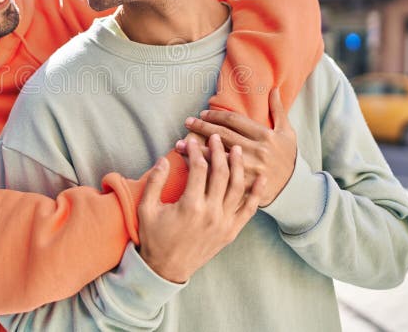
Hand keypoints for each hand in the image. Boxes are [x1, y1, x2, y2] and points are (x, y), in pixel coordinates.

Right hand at [137, 134, 264, 283]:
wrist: (166, 269)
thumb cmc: (154, 238)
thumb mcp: (146, 209)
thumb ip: (155, 182)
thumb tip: (164, 158)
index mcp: (190, 205)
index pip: (199, 168)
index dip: (196, 150)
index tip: (192, 140)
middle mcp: (211, 213)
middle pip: (221, 173)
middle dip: (218, 151)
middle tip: (216, 138)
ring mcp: (224, 223)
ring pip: (237, 187)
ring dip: (238, 166)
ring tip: (236, 149)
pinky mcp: (231, 232)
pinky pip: (249, 210)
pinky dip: (256, 193)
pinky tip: (261, 178)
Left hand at [177, 88, 296, 207]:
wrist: (295, 187)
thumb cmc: (288, 157)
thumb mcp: (288, 132)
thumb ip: (278, 110)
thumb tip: (273, 88)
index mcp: (265, 135)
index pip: (235, 121)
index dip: (216, 116)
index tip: (202, 114)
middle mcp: (257, 151)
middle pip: (223, 136)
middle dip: (202, 128)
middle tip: (187, 122)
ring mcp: (251, 169)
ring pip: (219, 157)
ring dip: (197, 150)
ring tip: (179, 144)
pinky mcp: (246, 185)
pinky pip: (221, 177)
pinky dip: (205, 171)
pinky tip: (190, 167)